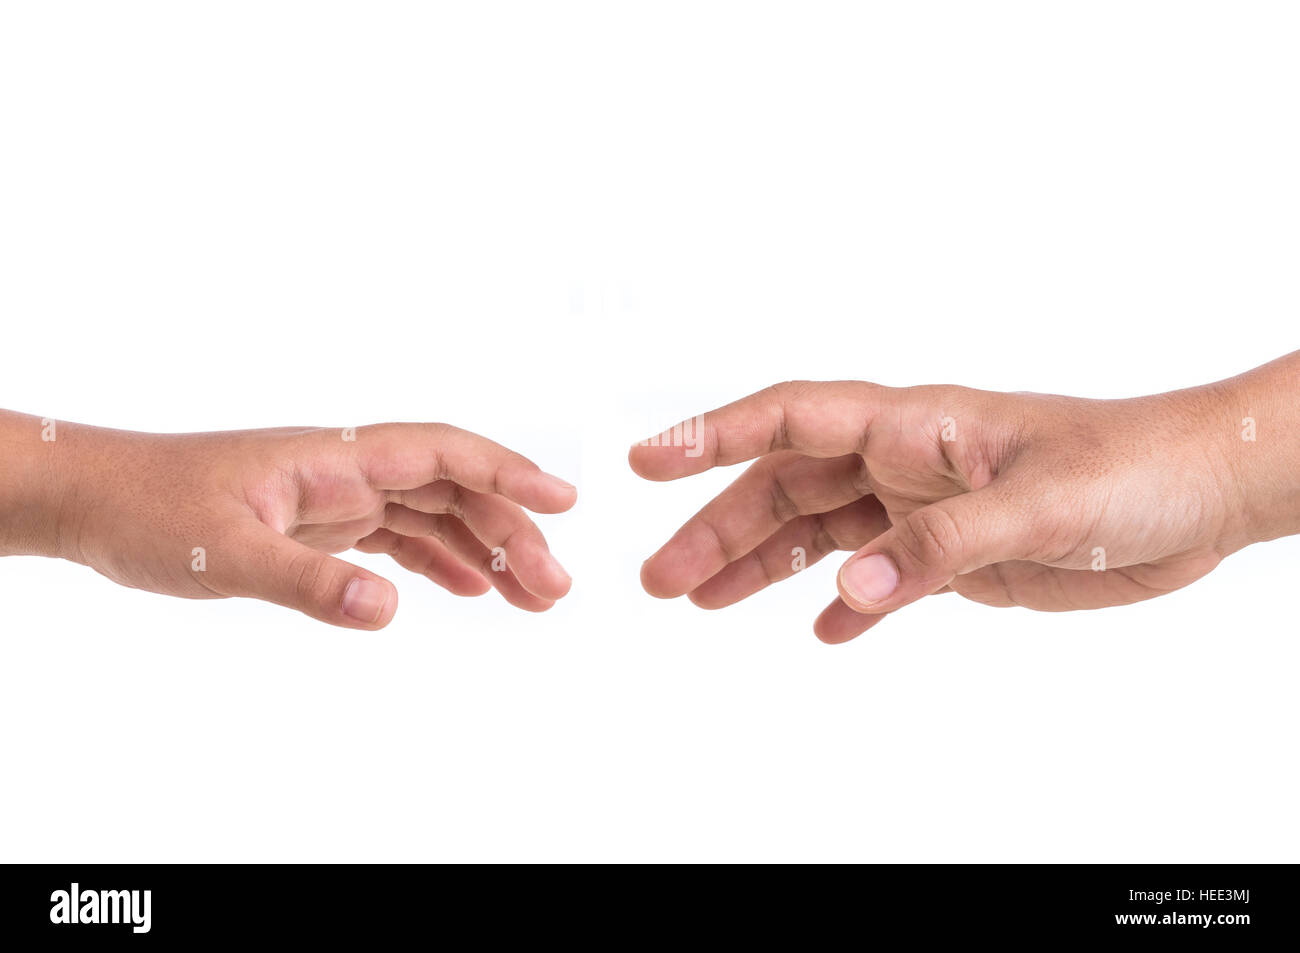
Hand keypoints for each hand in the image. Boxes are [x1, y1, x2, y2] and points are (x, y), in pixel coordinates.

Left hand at [1, 415, 575, 628]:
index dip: (508, 470)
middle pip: (455, 491)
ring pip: (436, 516)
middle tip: (554, 590)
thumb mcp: (222, 553)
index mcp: (337, 457)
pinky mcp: (325, 526)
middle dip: (512, 533)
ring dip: (488, 552)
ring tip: (535, 599)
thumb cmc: (150, 510)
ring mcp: (340, 497)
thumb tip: (391, 609)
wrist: (97, 503)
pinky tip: (473, 591)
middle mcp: (350, 470)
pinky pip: (402, 538)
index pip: (443, 453)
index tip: (563, 499)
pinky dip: (443, 562)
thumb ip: (306, 583)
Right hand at [630, 355, 1298, 643]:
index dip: (714, 435)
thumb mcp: (1039, 504)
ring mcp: (924, 508)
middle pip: (786, 488)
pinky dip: (845, 603)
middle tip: (660, 576)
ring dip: (758, 564)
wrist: (1200, 496)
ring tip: (700, 598)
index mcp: (915, 425)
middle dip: (718, 527)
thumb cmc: (1132, 465)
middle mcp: (905, 461)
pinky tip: (825, 628)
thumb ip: (940, 545)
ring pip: (820, 533)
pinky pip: (878, 578)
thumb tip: (851, 590)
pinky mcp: (954, 554)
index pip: (792, 418)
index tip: (650, 460)